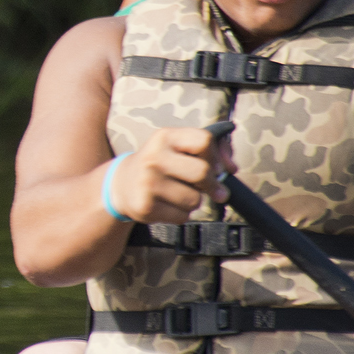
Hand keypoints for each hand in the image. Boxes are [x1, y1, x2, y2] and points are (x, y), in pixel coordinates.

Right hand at [112, 126, 231, 224]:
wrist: (122, 184)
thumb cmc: (161, 164)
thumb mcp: (179, 147)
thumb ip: (212, 149)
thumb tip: (231, 168)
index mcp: (165, 137)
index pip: (203, 141)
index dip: (215, 156)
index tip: (216, 168)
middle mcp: (154, 157)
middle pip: (202, 172)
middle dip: (213, 185)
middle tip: (215, 190)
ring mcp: (148, 183)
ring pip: (194, 199)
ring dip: (194, 200)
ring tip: (180, 193)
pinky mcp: (145, 207)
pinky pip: (182, 216)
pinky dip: (182, 213)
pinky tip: (168, 204)